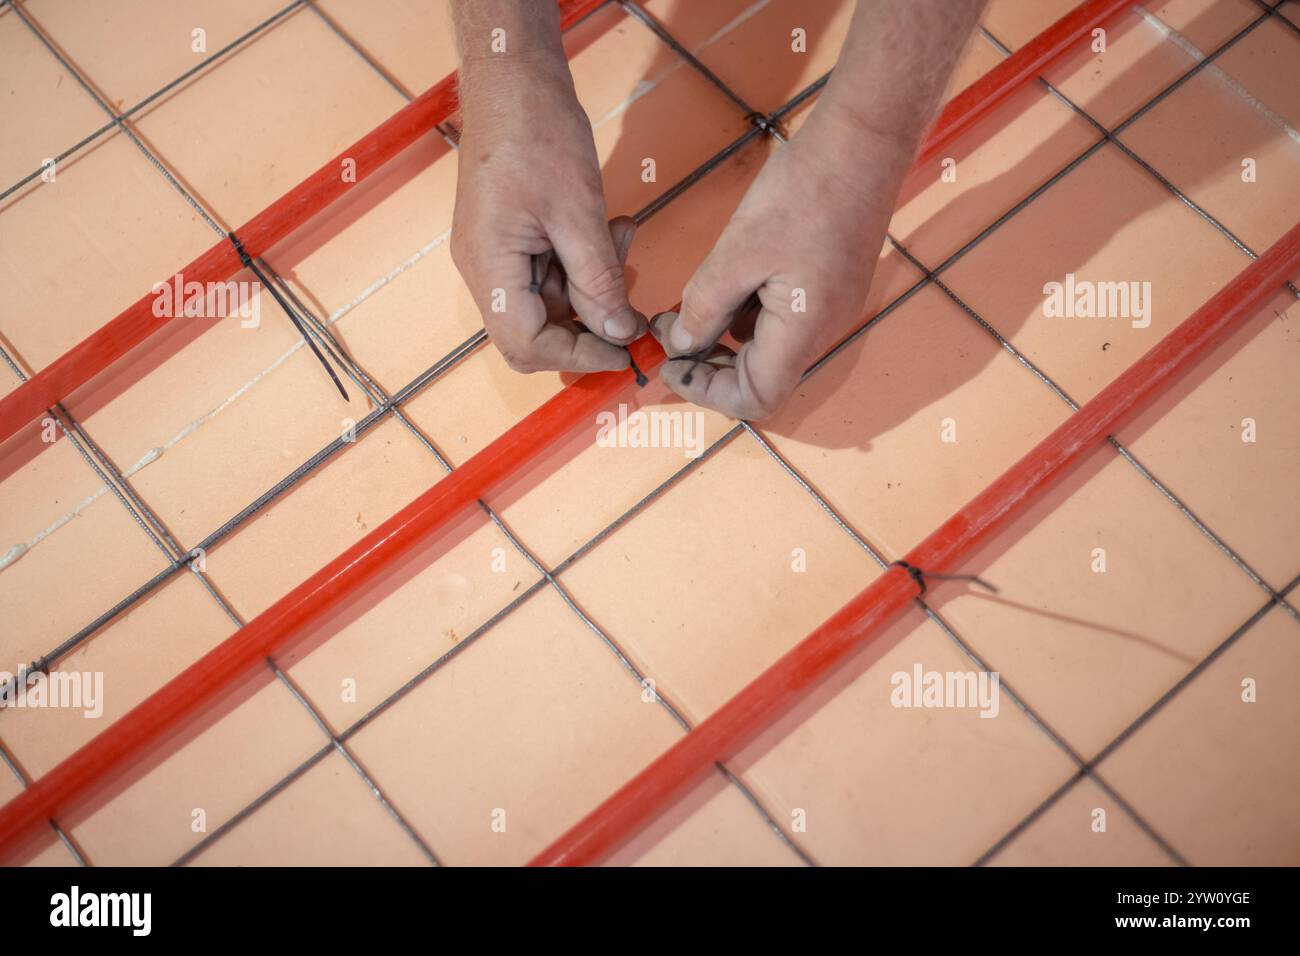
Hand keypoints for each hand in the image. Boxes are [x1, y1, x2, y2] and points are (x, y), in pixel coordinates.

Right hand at [451, 51, 644, 372]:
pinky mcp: (512, 239)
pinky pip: (550, 272)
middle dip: (588, 325)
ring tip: (621, 239)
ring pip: (549, 302)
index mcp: (488, 265)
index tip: (623, 352)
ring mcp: (495, 254)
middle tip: (631, 309)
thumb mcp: (579, 211)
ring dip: (593, 285)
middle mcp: (483, 268)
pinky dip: (584, 263)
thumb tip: (620, 332)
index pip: (525, 343)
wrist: (513, 79)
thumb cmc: (535, 130)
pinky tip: (610, 230)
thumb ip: (598, 280)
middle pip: (534, 331)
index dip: (577, 356)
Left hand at [652, 106, 912, 419]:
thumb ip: (704, 306)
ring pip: (770, 349)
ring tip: (690, 307)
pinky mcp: (831, 287)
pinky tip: (725, 283)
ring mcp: (831, 310)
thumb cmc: (803, 192)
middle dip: (711, 366)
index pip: (755, 400)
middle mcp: (823, 332)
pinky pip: (784, 321)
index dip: (707, 392)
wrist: (864, 141)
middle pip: (763, 380)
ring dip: (726, 339)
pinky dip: (748, 314)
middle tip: (669, 334)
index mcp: (803, 332)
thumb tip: (680, 344)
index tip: (671, 365)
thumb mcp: (737, 252)